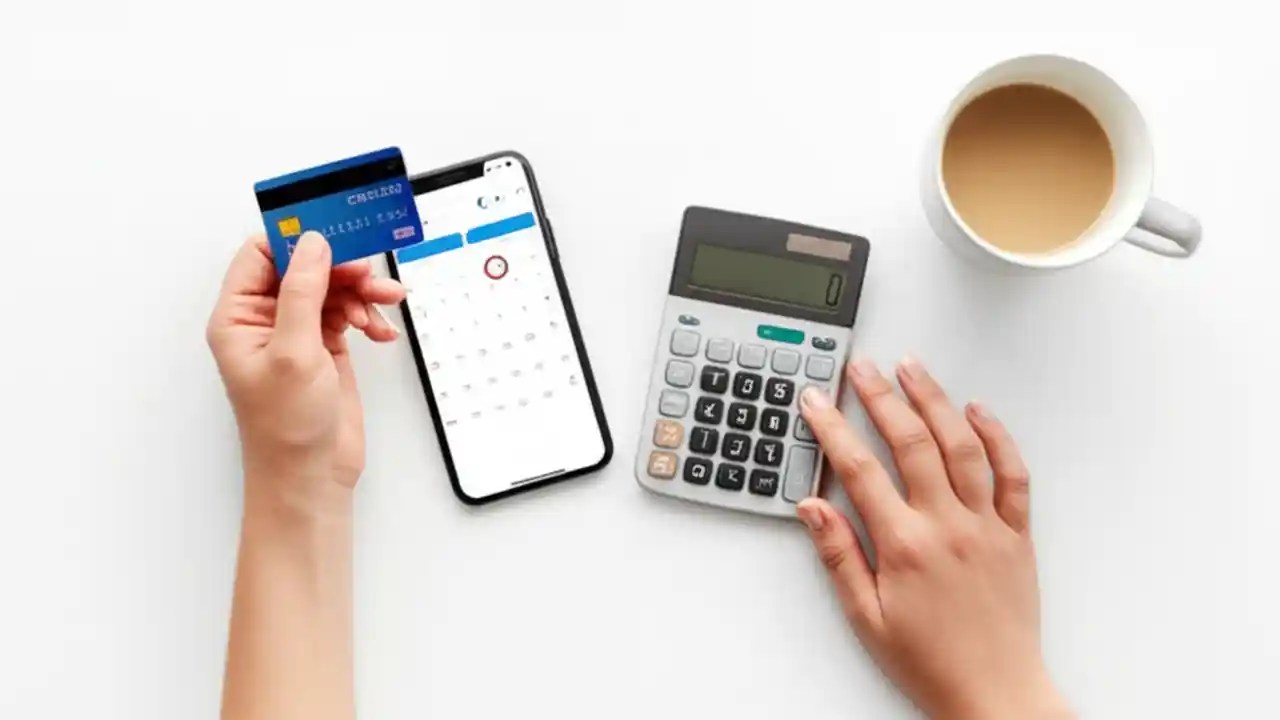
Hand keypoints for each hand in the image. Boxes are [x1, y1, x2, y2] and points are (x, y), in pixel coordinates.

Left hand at [207, 232, 405, 509]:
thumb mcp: (293, 352)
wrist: (311, 477)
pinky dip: (367, 316)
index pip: (261, 255)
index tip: (332, 232)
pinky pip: (347, 313)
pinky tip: (380, 332)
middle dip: (340, 268)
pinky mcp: (324, 349)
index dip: (294, 240)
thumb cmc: (286, 428)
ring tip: (386, 303)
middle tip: (369, 274)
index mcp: (238, 317)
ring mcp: (296, 334)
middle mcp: (265, 321)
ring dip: (361, 292)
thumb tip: (312, 244)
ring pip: (330, 289)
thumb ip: (302, 292)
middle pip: (303, 268)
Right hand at [797, 358, 1070, 719]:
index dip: (833, 428)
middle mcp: (948, 526)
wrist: (996, 695)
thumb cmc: (931, 663)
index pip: (860, 470)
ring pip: (962, 445)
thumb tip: (812, 508)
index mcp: (904, 546)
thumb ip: (838, 556)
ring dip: (935, 400)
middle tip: (862, 368)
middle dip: (881, 397)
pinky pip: (1013, 474)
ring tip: (913, 369)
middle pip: (912, 442)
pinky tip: (978, 411)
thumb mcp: (866, 619)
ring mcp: (987, 526)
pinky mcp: (1018, 534)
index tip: (816, 402)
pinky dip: (997, 437)